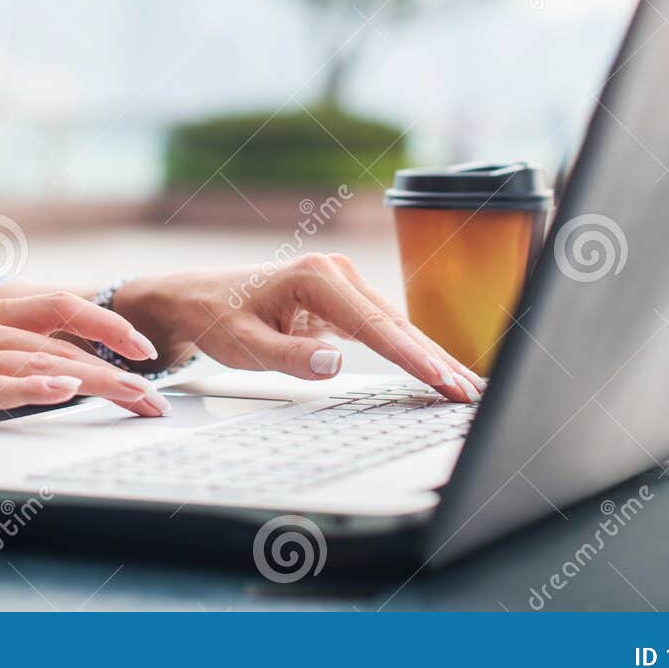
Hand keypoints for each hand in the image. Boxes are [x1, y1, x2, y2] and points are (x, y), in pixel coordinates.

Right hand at [0, 292, 170, 454]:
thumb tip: (58, 379)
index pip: (60, 307)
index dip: (109, 323)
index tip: (145, 350)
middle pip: (63, 334)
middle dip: (118, 363)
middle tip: (156, 392)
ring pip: (41, 359)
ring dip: (95, 381)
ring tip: (134, 398)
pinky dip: (32, 386)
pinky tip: (63, 390)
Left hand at [117, 254, 485, 401]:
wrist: (198, 300)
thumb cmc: (217, 318)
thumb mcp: (242, 345)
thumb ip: (288, 357)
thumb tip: (335, 365)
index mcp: (316, 277)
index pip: (375, 326)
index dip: (412, 356)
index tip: (441, 380)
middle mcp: (336, 273)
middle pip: (396, 324)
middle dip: (435, 359)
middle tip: (470, 394)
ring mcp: (342, 285)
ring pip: (395, 326)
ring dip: (429, 357)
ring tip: (464, 388)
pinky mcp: (343, 301)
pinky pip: (382, 329)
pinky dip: (408, 351)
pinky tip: (433, 372)